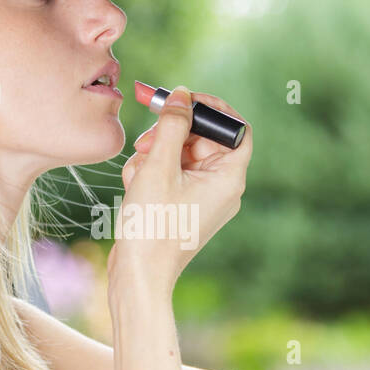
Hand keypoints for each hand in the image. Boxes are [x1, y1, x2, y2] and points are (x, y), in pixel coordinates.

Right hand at [111, 85, 251, 291]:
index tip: (184, 100)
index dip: (212, 109)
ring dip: (155, 156)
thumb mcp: (158, 166)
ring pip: (182, 156)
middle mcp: (222, 188)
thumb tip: (183, 95)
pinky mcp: (185, 207)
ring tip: (136, 174)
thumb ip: (172, 125)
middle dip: (170, 135)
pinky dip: (152, 174)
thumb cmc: (152, 224)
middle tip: (144, 140)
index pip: (236, 128)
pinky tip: (134, 187)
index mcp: (229, 178)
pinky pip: (173, 176)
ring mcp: (203, 199)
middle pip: (202, 140)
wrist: (139, 274)